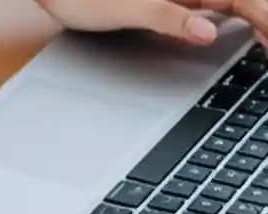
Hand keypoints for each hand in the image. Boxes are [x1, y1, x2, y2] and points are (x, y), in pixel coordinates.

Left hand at [36, 0, 267, 44]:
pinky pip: (215, 7)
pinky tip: (242, 33)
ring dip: (256, 20)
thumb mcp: (125, 9)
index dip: (265, 17)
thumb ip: (168, 18)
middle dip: (265, 20)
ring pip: (234, 2)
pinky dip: (235, 20)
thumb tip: (207, 32)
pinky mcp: (174, 1)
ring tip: (267, 44)